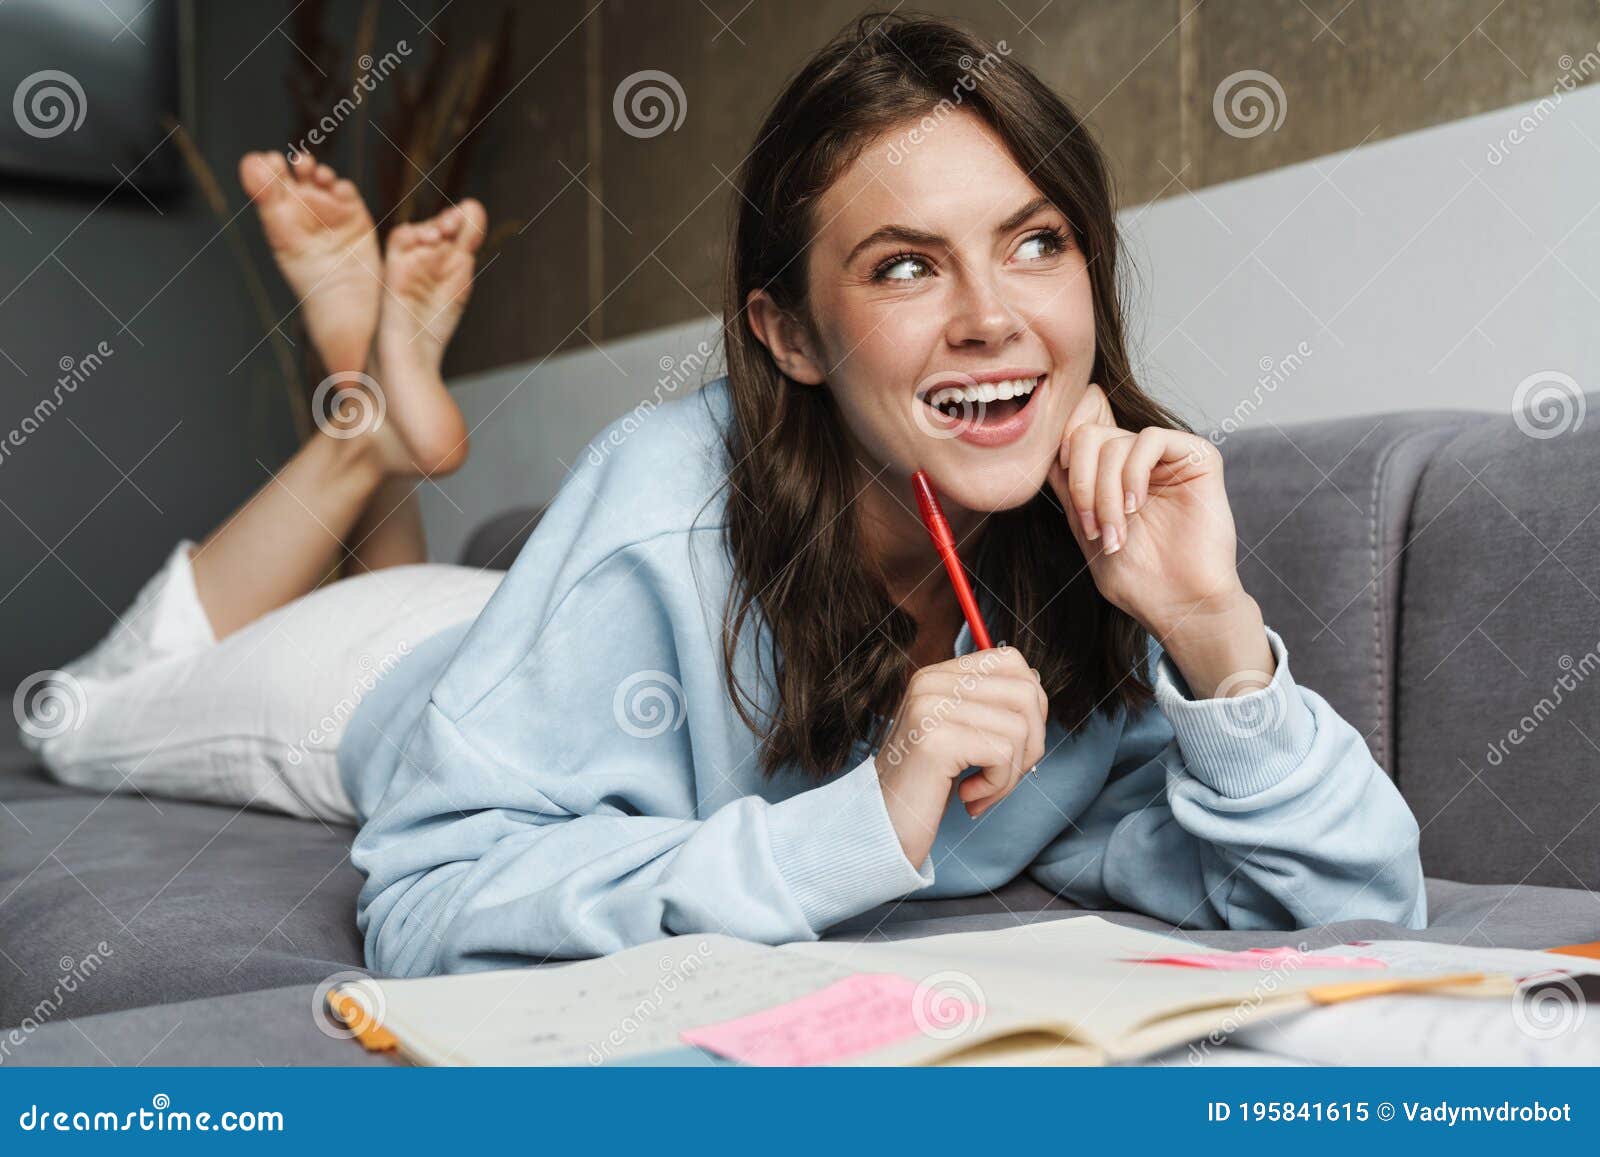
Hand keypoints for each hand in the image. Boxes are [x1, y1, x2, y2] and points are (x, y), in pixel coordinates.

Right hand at [874, 646, 1047, 866]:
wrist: (881, 825)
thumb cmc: (926, 785)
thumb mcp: (960, 735)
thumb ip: (991, 708)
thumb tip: (1037, 695)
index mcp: (938, 675)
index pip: (1011, 662)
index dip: (1031, 707)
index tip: (1012, 744)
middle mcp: (931, 682)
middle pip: (1025, 692)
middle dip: (1031, 743)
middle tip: (1003, 774)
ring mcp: (931, 707)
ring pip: (1020, 727)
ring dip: (1011, 772)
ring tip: (981, 789)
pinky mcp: (936, 740)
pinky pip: (1003, 754)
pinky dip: (997, 784)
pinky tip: (968, 795)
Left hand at [1045, 383, 1245, 639]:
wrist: (1181, 604)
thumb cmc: (1137, 578)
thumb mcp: (1085, 529)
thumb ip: (1070, 490)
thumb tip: (1048, 453)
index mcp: (1113, 474)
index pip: (1075, 439)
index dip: (1064, 465)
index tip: (1074, 508)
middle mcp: (1138, 460)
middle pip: (1089, 436)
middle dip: (1082, 485)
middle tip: (1092, 528)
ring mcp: (1168, 457)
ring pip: (1115, 443)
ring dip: (1106, 493)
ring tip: (1116, 533)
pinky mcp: (1198, 457)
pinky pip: (1150, 439)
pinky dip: (1133, 473)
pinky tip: (1136, 507)